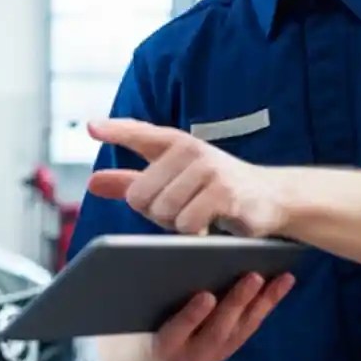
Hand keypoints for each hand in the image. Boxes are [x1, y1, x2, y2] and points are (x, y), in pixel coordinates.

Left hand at [86, 118, 287, 237]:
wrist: (269, 197)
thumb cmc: (212, 190)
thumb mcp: (170, 182)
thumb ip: (130, 181)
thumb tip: (92, 183)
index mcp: (173, 143)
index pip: (138, 133)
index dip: (115, 130)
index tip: (91, 128)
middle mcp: (189, 149)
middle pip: (140, 194)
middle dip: (155, 213)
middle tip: (181, 209)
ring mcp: (208, 168)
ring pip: (163, 209)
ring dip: (176, 225)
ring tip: (197, 216)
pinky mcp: (225, 191)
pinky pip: (188, 222)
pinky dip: (194, 233)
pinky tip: (210, 226)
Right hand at [153, 271, 295, 360]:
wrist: (168, 349)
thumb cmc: (156, 317)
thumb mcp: (153, 311)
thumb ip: (164, 293)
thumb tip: (174, 258)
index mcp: (166, 345)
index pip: (177, 332)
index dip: (192, 316)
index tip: (206, 295)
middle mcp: (192, 355)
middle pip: (216, 331)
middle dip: (236, 303)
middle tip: (252, 277)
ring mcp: (216, 353)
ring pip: (241, 329)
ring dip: (262, 301)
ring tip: (279, 278)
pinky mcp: (234, 346)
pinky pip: (253, 324)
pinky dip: (269, 303)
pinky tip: (283, 283)